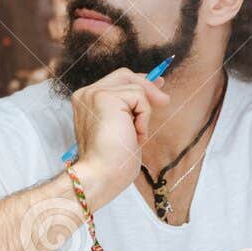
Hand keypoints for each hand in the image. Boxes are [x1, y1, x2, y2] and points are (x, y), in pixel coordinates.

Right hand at [68, 68, 168, 206]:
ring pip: (135, 87)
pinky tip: (135, 134)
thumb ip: (130, 109)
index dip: (139, 81)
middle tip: (165, 101)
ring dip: (144, 113)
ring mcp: (94, 94)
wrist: (101, 175)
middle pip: (125, 75)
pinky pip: (139, 97)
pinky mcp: (106, 98)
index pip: (116, 81)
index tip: (159, 84)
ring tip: (136, 134)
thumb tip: (156, 89)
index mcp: (87, 102)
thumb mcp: (123, 128)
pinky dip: (144, 117)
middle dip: (148, 87)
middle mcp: (86, 94)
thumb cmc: (112, 161)